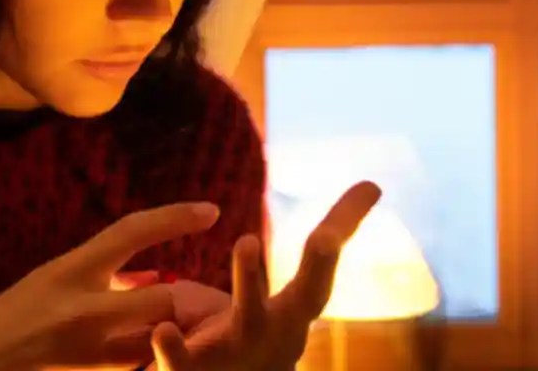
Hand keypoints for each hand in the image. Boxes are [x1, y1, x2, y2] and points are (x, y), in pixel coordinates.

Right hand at [0, 202, 220, 370]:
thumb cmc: (10, 318)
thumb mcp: (53, 282)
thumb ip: (104, 276)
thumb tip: (154, 277)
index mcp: (70, 270)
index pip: (132, 231)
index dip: (176, 217)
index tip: (213, 210)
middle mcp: (82, 309)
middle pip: (163, 299)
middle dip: (188, 301)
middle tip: (215, 303)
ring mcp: (86, 351)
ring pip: (156, 343)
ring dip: (179, 339)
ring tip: (207, 337)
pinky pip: (139, 367)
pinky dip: (157, 361)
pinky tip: (173, 359)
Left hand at [148, 181, 382, 370]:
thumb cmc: (265, 339)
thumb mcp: (298, 295)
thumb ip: (329, 239)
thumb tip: (374, 184)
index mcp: (295, 312)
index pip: (323, 268)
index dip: (344, 232)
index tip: (370, 190)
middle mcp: (276, 332)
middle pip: (306, 298)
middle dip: (321, 264)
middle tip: (328, 235)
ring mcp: (240, 354)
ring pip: (248, 319)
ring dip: (250, 280)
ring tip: (247, 239)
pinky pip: (184, 364)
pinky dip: (174, 349)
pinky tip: (163, 328)